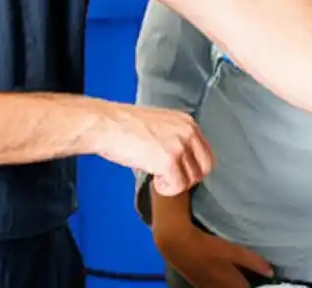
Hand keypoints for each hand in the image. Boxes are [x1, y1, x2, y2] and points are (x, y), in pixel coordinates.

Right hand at [91, 103, 213, 195]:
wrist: (105, 124)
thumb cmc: (123, 125)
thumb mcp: (159, 125)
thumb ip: (175, 139)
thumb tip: (182, 161)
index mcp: (187, 122)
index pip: (206, 154)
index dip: (192, 168)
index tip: (179, 172)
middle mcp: (187, 132)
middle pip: (203, 169)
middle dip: (185, 178)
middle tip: (167, 177)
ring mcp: (179, 146)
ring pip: (191, 180)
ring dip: (173, 183)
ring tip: (156, 175)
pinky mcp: (168, 160)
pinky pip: (177, 186)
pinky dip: (165, 189)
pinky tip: (153, 179)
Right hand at [155, 223, 273, 287]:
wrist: (179, 246)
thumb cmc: (208, 247)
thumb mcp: (233, 251)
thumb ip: (252, 262)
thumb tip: (270, 272)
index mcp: (232, 285)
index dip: (257, 287)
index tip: (266, 283)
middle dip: (244, 286)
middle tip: (253, 280)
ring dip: (234, 286)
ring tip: (241, 278)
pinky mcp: (201, 285)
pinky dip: (224, 286)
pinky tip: (226, 277)